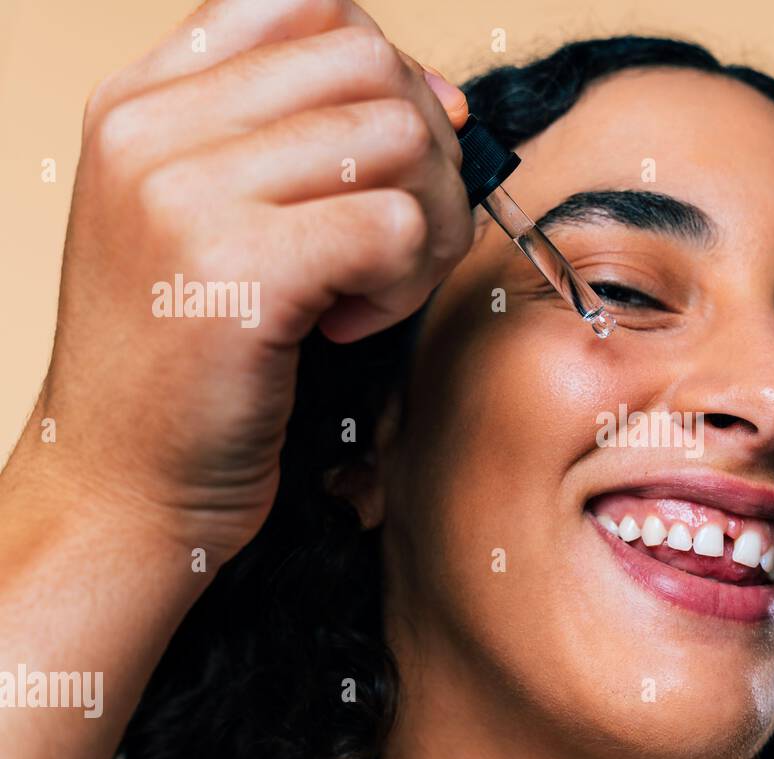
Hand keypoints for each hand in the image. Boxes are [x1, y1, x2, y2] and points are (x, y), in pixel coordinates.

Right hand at [37, 0, 472, 560]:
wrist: (120, 482)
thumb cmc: (182, 361)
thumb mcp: (202, 221)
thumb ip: (287, 141)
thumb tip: (437, 97)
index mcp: (142, 102)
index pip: (304, 5)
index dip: (389, 66)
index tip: (407, 150)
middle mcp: (153, 130)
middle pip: (368, 62)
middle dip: (427, 149)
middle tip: (406, 234)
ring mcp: (186, 195)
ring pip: (398, 138)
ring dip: (426, 221)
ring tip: (380, 285)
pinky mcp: (238, 272)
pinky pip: (393, 227)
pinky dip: (404, 282)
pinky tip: (351, 322)